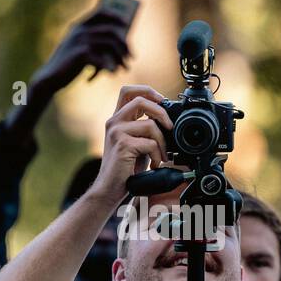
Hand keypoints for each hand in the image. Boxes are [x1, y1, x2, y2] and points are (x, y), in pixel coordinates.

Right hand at [29, 9, 132, 100]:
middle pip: (110, 32)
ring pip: (110, 45)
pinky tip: (111, 74)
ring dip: (120, 57)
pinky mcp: (81, 54)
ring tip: (125, 68)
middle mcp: (80, 31)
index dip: (115, 16)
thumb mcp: (81, 50)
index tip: (126, 23)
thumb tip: (121, 45)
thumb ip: (96, 44)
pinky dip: (109, 67)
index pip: (100, 13)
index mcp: (79, 26)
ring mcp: (80, 41)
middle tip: (131, 56)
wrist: (50, 78)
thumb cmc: (68, 65)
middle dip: (123, 44)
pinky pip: (103, 59)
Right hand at [87, 85, 172, 207]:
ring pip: (150, 125)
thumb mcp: (137, 143)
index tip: (162, 101)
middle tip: (170, 127)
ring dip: (163, 142)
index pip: (128, 91)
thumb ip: (145, 128)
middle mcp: (114, 122)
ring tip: (162, 156)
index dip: (148, 91)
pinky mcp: (122, 144)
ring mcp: (117, 132)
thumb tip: (168, 121)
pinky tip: (155, 164)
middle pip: (141, 100)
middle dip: (161, 112)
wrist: (110, 189)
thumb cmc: (125, 168)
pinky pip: (150, 143)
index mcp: (117, 119)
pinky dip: (158, 155)